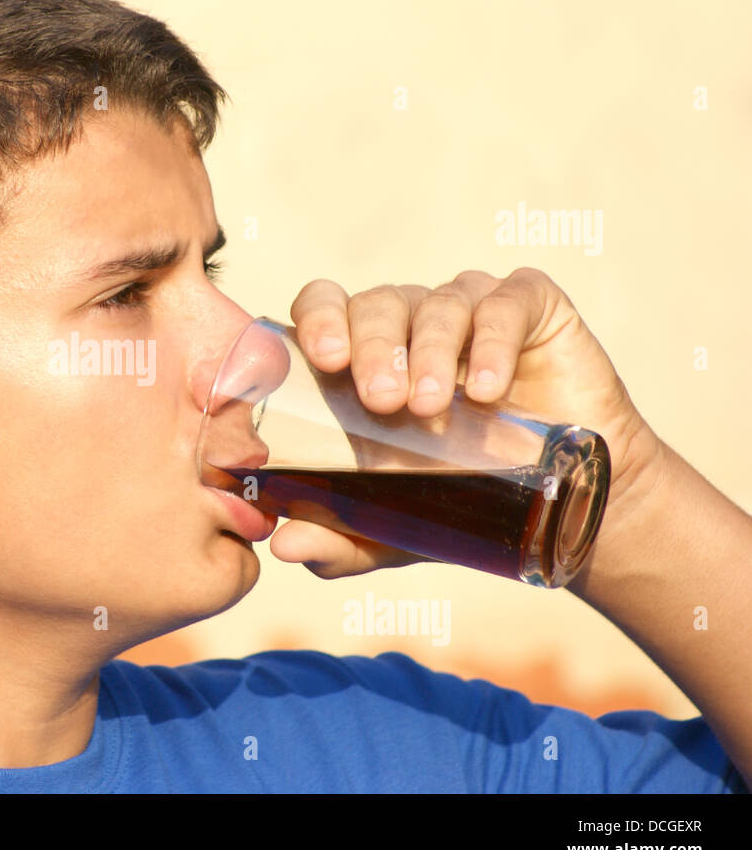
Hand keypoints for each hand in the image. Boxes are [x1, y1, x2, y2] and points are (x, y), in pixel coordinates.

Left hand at [276, 267, 665, 578]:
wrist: (568, 506)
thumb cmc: (463, 500)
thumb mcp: (392, 530)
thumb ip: (338, 538)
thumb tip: (282, 547)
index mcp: (362, 352)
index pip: (323, 306)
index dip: (318, 320)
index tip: (325, 360)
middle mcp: (410, 320)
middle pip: (376, 305)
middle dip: (374, 350)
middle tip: (382, 403)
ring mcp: (469, 307)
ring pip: (436, 303)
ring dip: (430, 352)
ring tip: (433, 407)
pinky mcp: (530, 305)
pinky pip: (505, 303)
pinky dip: (493, 341)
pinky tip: (489, 389)